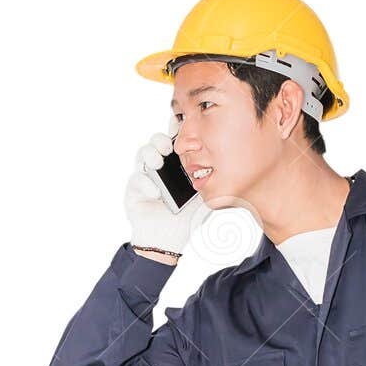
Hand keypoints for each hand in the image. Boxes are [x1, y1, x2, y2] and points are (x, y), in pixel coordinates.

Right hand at [124, 114, 208, 255]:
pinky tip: (155, 191)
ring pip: (143, 154)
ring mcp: (145, 176)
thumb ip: (211, 183)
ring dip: (150, 154)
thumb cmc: (186, 218)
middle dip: (161, 140)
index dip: (176, 129)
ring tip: (158, 162)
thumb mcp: (204, 199)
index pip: (175, 141)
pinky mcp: (134, 190)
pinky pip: (136, 180)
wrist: (169, 241)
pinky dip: (146, 183)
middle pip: (157, 141)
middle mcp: (159, 165)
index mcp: (176, 163)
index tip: (181, 124)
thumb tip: (231, 170)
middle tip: (169, 146)